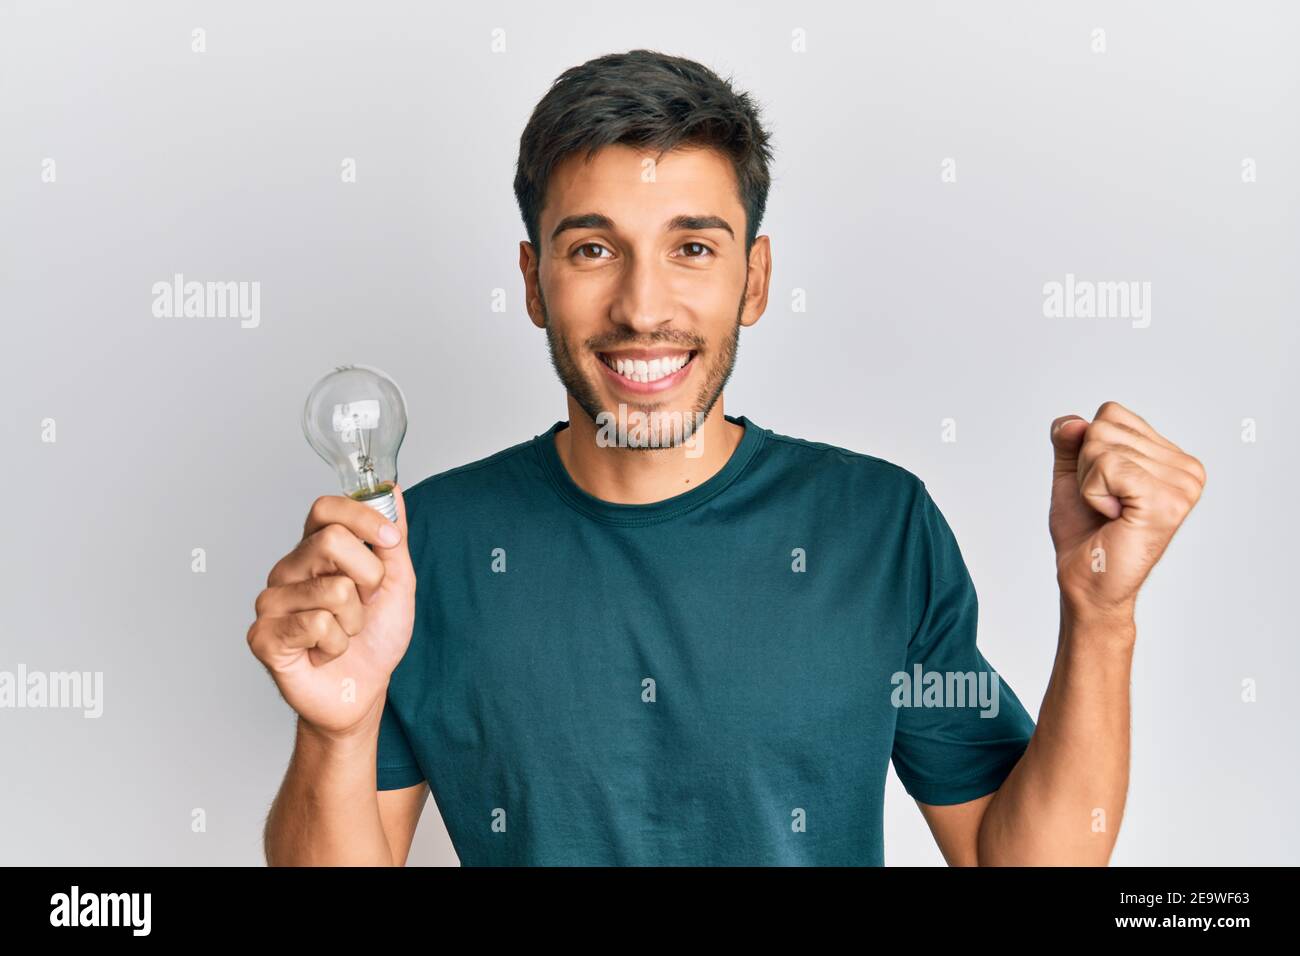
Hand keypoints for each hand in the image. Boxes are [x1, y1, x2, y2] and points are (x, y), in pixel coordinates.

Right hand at [247, 484, 416, 739]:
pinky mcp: (263, 635)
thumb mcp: (397, 584)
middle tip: (366, 604)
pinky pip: (317, 625)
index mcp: (315, 550)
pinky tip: (324, 653)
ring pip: (333, 591)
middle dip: (369, 577)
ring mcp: (272, 601)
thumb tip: (391, 491)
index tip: (391, 540)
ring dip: (355, 621)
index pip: (326, 509)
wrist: (362, 692)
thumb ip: (393, 539)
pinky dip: (336, 644)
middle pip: (330, 541)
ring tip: (343, 634)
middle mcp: (289, 569)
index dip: (361, 516)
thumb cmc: (374, 638)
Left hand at [1049, 402, 1205, 623]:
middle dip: (1085, 466)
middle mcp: (1186, 468)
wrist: (1086, 583)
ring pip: (1102, 445)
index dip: (1087, 449)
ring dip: (1089, 483)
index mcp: (1172, 457)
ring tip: (1109, 513)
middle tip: (1103, 505)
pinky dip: (1092, 492)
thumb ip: (1070, 441)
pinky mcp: (1166, 501)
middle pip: (1104, 426)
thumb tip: (1073, 422)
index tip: (1102, 487)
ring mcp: (1182, 485)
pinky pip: (1107, 466)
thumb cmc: (1084, 534)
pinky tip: (1113, 517)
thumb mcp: (1071, 475)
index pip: (1111, 413)